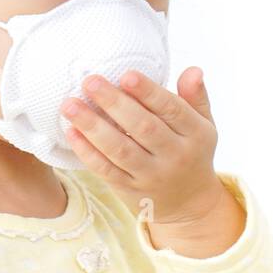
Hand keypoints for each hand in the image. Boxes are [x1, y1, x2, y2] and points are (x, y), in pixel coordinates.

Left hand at [61, 66, 244, 257]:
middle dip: (114, 103)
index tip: (126, 75)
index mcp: (196, 134)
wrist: (188, 203)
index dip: (149, 92)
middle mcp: (175, 155)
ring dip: (92, 126)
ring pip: (120, 150)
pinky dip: (87, 151)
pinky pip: (105, 170)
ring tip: (70, 105)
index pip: (172, 110)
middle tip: (90, 82)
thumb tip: (193, 69)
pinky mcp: (129, 188)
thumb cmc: (190, 151)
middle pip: (143, 127)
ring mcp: (151, 174)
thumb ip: (195, 97)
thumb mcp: (202, 125)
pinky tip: (71, 132)